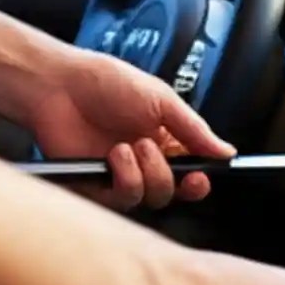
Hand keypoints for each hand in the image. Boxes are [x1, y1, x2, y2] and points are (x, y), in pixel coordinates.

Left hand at [27, 49, 235, 210]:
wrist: (59, 86)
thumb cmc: (105, 83)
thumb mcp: (161, 99)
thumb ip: (195, 129)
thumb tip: (226, 151)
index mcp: (165, 141)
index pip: (190, 174)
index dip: (198, 182)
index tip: (199, 177)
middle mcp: (145, 162)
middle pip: (171, 192)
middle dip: (167, 176)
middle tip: (150, 147)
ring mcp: (120, 175)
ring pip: (149, 199)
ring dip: (143, 175)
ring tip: (125, 147)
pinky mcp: (97, 186)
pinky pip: (121, 201)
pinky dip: (123, 180)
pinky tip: (113, 157)